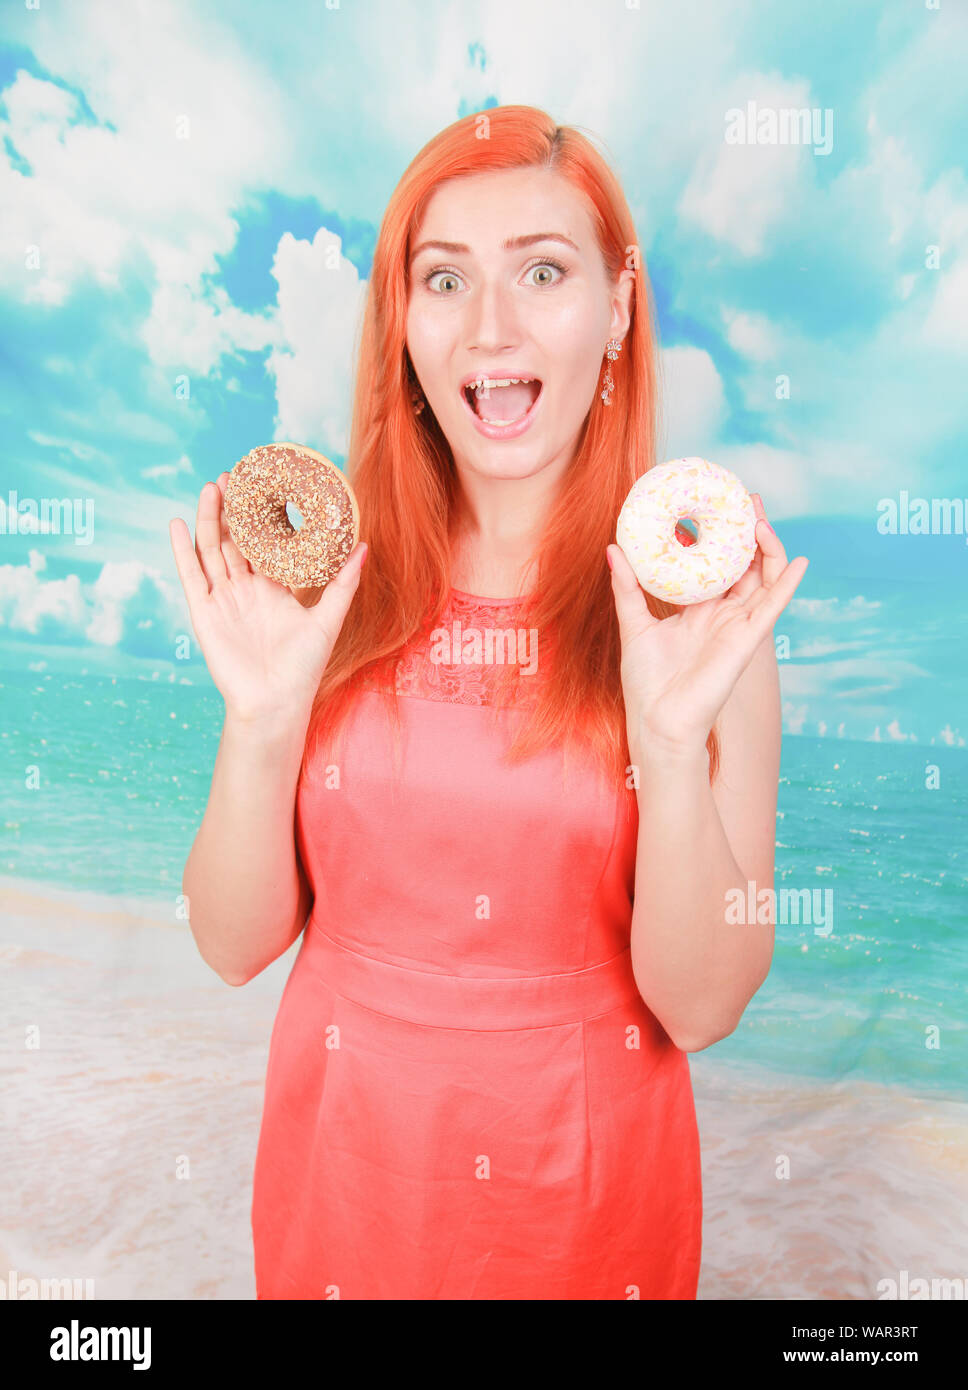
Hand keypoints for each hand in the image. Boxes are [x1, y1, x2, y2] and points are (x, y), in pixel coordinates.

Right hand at [169, 472, 366, 724]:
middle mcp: (247, 590)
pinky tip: (177, 523)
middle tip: (233, 474)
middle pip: (235, 540)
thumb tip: (363, 545)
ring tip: (211, 488)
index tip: (264, 484)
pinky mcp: (204, 613)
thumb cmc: (303, 667)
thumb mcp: (327, 619)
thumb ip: (343, 583)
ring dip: (210, 520)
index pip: (265, 543)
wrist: (274, 703)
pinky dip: (182, 550)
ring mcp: (224, 599)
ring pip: (212, 551)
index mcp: (275, 588)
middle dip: (234, 508)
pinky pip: (190, 576)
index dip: (263, 514)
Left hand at [607, 493, 807, 757]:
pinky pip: (773, 607)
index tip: (716, 504)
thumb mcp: (635, 625)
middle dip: (748, 531)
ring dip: (767, 548)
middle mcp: (722, 615)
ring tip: (762, 519)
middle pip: (745, 565)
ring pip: (763, 579)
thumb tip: (614, 548)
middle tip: (747, 498)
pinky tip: (800, 561)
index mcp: (698, 610)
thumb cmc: (647, 683)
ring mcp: (737, 626)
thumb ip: (628, 587)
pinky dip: (788, 584)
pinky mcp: (746, 640)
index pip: (717, 565)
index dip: (720, 536)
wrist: (659, 722)